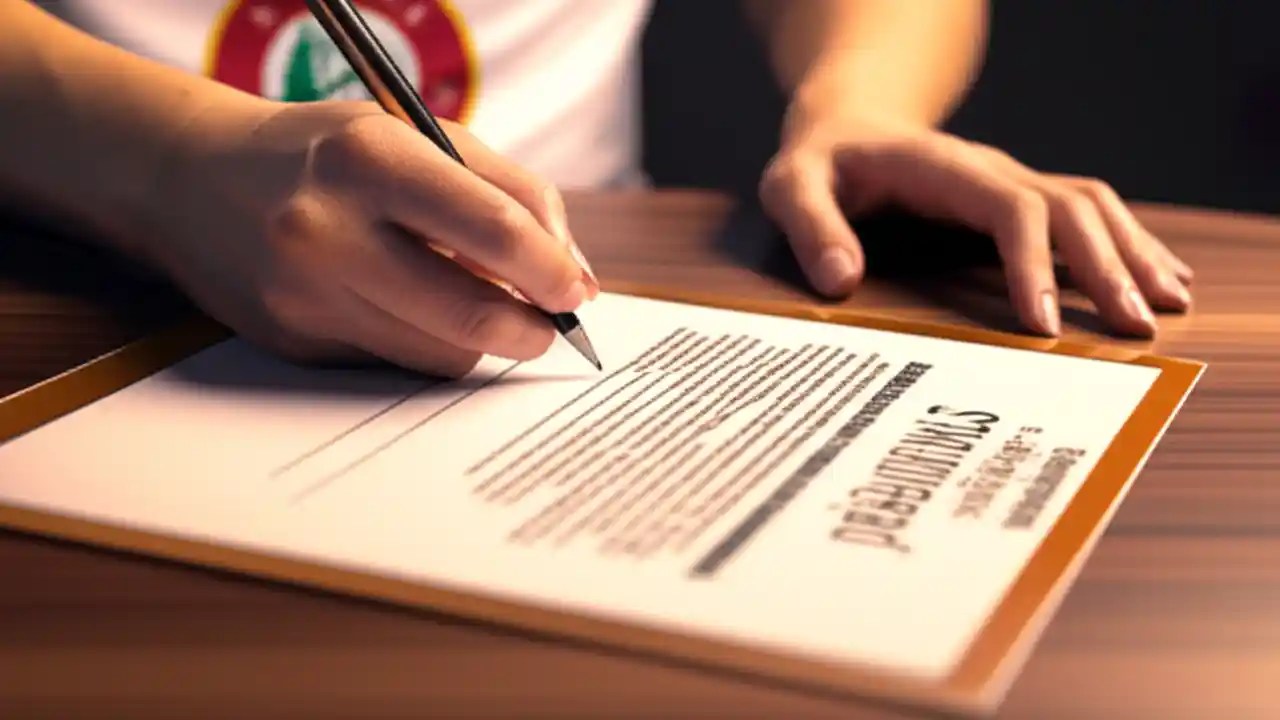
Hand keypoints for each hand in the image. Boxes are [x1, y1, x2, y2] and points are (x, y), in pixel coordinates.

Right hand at [143, 99, 597, 376]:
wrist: (193, 180)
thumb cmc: (328, 153)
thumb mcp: (415, 135)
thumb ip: (508, 191)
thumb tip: (575, 274)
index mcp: (367, 158)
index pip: (489, 227)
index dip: (550, 269)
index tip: (577, 290)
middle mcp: (327, 230)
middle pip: (468, 311)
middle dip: (531, 329)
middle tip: (551, 325)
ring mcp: (305, 295)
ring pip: (439, 352)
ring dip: (482, 340)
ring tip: (487, 308)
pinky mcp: (294, 343)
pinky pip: (396, 362)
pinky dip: (429, 344)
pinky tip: (418, 311)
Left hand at [758, 117, 1192, 336]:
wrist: (847, 124)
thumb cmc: (819, 161)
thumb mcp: (791, 185)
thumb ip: (810, 226)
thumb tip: (840, 280)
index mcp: (943, 167)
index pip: (1009, 208)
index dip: (1032, 262)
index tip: (1043, 326)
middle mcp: (991, 170)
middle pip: (1070, 207)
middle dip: (1106, 266)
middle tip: (1134, 330)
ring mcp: (1010, 181)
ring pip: (1093, 205)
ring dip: (1134, 252)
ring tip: (1170, 307)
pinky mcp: (1018, 197)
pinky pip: (1087, 213)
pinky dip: (1127, 243)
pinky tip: (1160, 277)